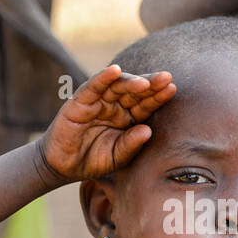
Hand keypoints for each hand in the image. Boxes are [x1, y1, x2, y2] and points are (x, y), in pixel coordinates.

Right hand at [37, 65, 175, 182]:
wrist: (65, 166)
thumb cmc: (94, 160)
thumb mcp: (117, 157)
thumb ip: (131, 145)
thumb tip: (147, 131)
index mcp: (128, 117)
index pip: (145, 104)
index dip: (158, 97)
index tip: (172, 89)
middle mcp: (115, 106)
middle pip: (135, 91)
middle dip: (150, 84)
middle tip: (166, 78)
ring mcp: (98, 101)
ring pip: (117, 86)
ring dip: (131, 81)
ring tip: (145, 83)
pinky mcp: (80, 101)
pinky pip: (93, 87)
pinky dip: (103, 78)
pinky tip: (114, 71)